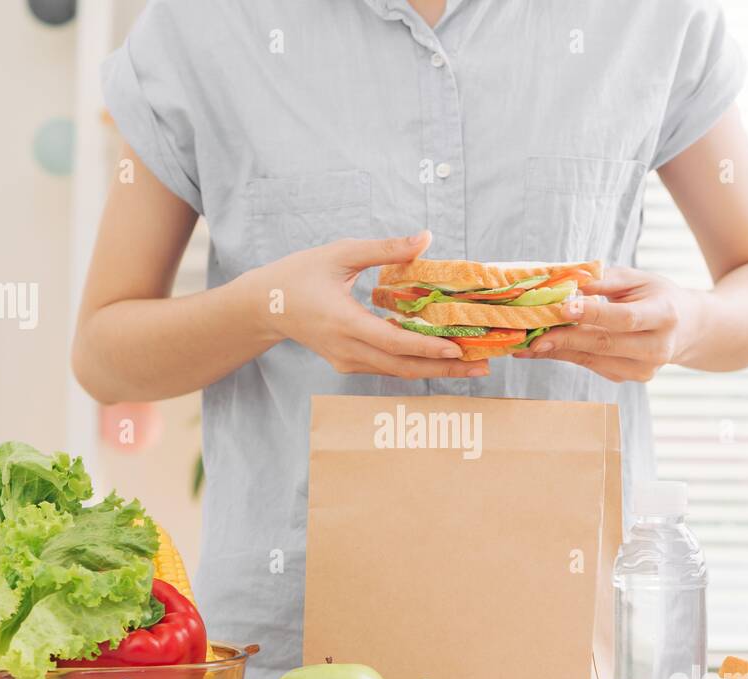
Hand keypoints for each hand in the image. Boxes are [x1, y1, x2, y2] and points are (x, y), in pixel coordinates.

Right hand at [244, 230, 487, 378]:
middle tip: (482, 367)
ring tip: (471, 365)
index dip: (427, 348)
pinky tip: (441, 359)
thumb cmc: (300, 274)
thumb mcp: (340, 253)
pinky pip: (387, 368)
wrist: (265, 306)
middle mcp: (347, 349)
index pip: (392, 342)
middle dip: (444, 368)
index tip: (458, 349)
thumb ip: (385, 249)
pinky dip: (416, 365)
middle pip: (402, 367)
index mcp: (343, 321)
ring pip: (397, 372)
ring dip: (435, 370)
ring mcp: (347, 361)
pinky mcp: (349, 364)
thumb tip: (426, 237)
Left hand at [513, 268, 700, 382]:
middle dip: (565, 339)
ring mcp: (645, 369)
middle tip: (531, 335)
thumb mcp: (638, 279)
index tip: (562, 307)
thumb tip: (567, 283)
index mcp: (664, 315)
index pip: (625, 318)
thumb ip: (604, 280)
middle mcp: (658, 347)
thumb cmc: (657, 296)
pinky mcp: (630, 378)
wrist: (687, 328)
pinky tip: (543, 348)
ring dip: (557, 351)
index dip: (593, 314)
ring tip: (527, 343)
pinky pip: (592, 366)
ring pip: (593, 359)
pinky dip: (566, 355)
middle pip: (605, 344)